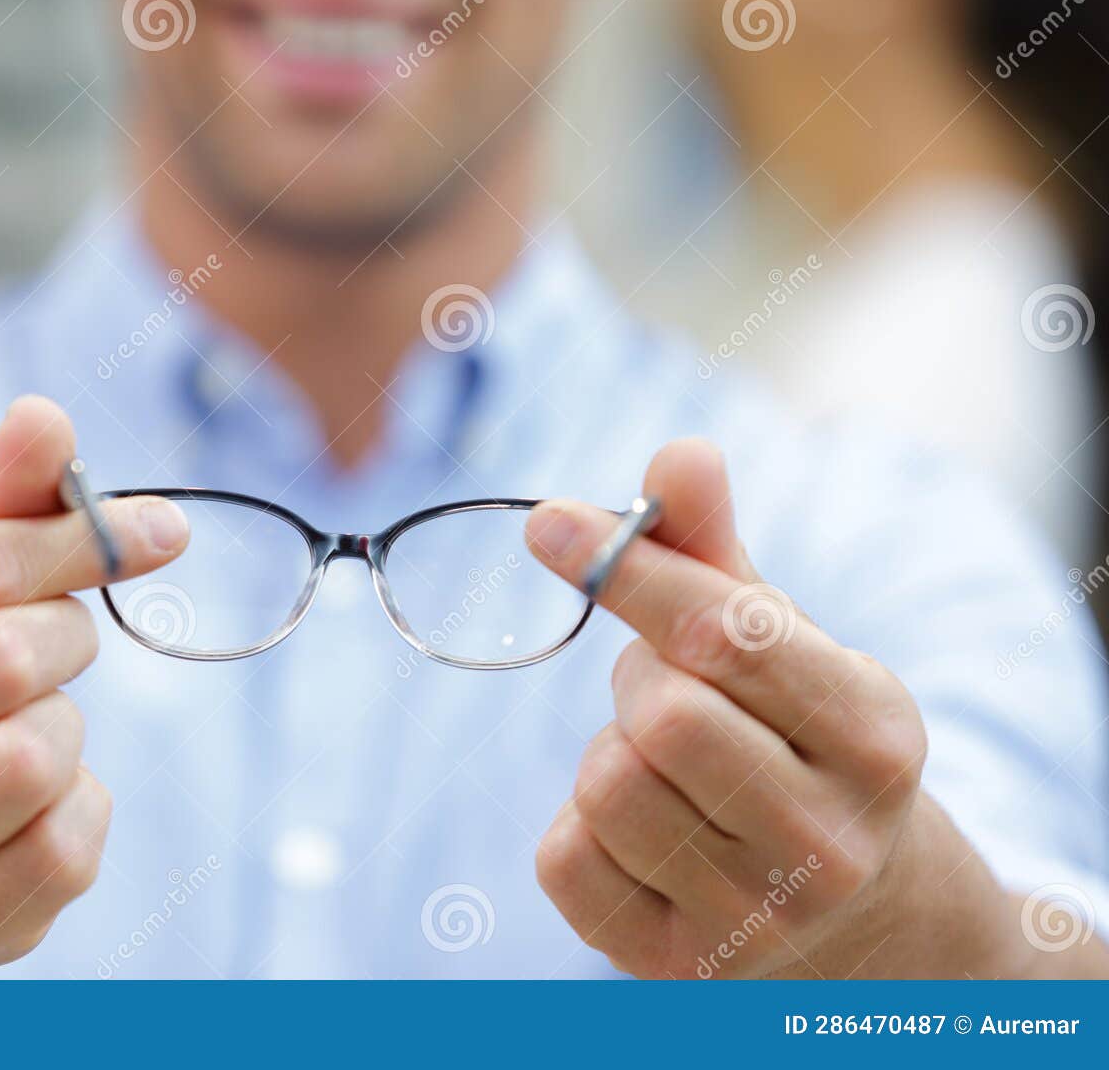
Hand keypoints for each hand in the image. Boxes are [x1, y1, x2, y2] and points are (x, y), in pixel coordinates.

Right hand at [0, 397, 187, 966]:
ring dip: (68, 730)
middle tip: (56, 647)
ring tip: (29, 733)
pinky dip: (84, 810)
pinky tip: (39, 809)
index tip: (160, 528)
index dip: (84, 536)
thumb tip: (43, 415)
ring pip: (39, 755)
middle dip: (66, 635)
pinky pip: (70, 846)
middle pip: (7, 657)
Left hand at [525, 439, 932, 977]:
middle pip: (662, 714)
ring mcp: (758, 918)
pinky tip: (637, 827)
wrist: (856, 915)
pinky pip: (565, 858)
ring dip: (608, 749)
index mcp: (873, 733)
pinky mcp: (679, 966)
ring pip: (607, 783)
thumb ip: (718, 553)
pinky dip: (579, 824)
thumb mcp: (786, 646)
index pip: (732, 634)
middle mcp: (829, 839)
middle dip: (640, 678)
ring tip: (660, 760)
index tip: (548, 520)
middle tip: (666, 688)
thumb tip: (680, 455)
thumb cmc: (797, 742)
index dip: (628, 566)